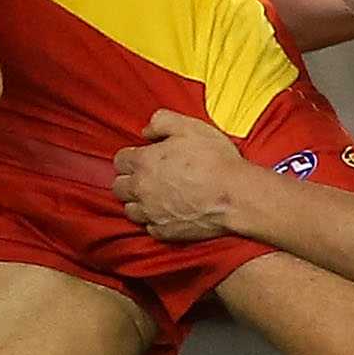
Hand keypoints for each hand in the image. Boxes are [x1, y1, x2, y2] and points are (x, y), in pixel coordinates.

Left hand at [115, 110, 251, 242]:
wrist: (234, 196)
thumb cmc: (215, 160)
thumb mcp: (190, 127)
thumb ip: (162, 122)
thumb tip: (147, 130)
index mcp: (144, 162)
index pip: (120, 160)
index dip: (131, 157)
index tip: (143, 157)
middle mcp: (141, 189)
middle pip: (119, 186)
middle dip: (129, 180)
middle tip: (147, 176)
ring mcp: (151, 213)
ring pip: (130, 209)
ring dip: (137, 202)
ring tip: (153, 196)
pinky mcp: (164, 232)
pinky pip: (148, 227)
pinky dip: (154, 220)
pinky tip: (166, 213)